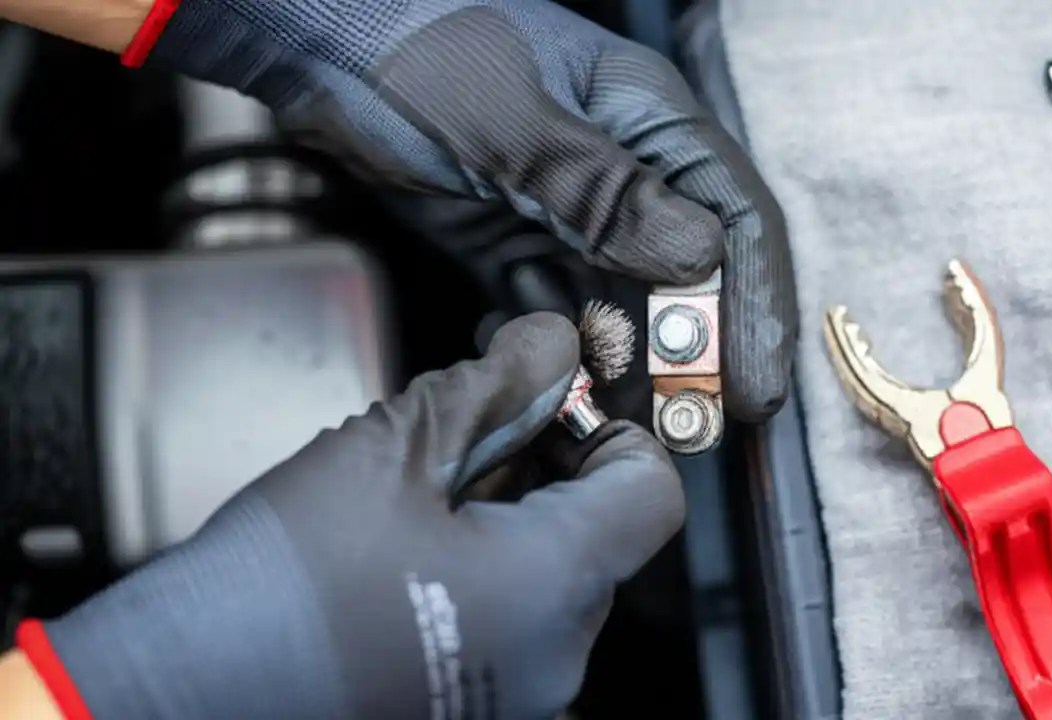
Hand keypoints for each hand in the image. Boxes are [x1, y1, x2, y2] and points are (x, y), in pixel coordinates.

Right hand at [24, 314, 683, 718]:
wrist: (183, 694)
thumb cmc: (280, 586)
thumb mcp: (396, 451)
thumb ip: (497, 386)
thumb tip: (554, 344)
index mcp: (554, 585)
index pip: (651, 492)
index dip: (613, 429)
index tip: (557, 401)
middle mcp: (555, 654)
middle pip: (598, 531)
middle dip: (546, 464)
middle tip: (471, 427)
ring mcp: (516, 692)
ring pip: (551, 576)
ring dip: (507, 516)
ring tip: (420, 492)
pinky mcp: (474, 708)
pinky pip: (513, 623)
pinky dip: (482, 572)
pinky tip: (406, 549)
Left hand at [141, 0, 797, 420]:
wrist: (318, 45)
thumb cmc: (413, 50)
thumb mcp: (511, 121)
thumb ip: (605, 193)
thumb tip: (703, 259)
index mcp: (647, 121)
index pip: (734, 218)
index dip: (754, 308)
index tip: (752, 390)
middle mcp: (623, 170)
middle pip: (684, 275)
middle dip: (687, 356)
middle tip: (686, 431)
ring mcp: (567, 210)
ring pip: (618, 305)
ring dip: (618, 367)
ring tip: (614, 427)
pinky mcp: (515, 241)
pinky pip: (553, 311)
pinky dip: (552, 352)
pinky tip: (543, 384)